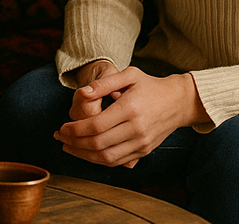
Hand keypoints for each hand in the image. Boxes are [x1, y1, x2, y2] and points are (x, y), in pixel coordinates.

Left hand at [54, 66, 206, 168]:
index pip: (96, 125)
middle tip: (59, 137)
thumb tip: (83, 93)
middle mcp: (137, 128)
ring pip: (106, 157)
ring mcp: (141, 142)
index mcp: (130, 108)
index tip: (62, 127)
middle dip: (74, 143)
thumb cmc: (150, 86)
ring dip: (83, 155)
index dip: (75, 129)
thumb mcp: (129, 75)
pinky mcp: (144, 151)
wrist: (178, 102)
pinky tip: (86, 153)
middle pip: (98, 143)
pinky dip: (98, 161)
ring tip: (68, 147)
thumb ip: (104, 83)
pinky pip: (117, 162)